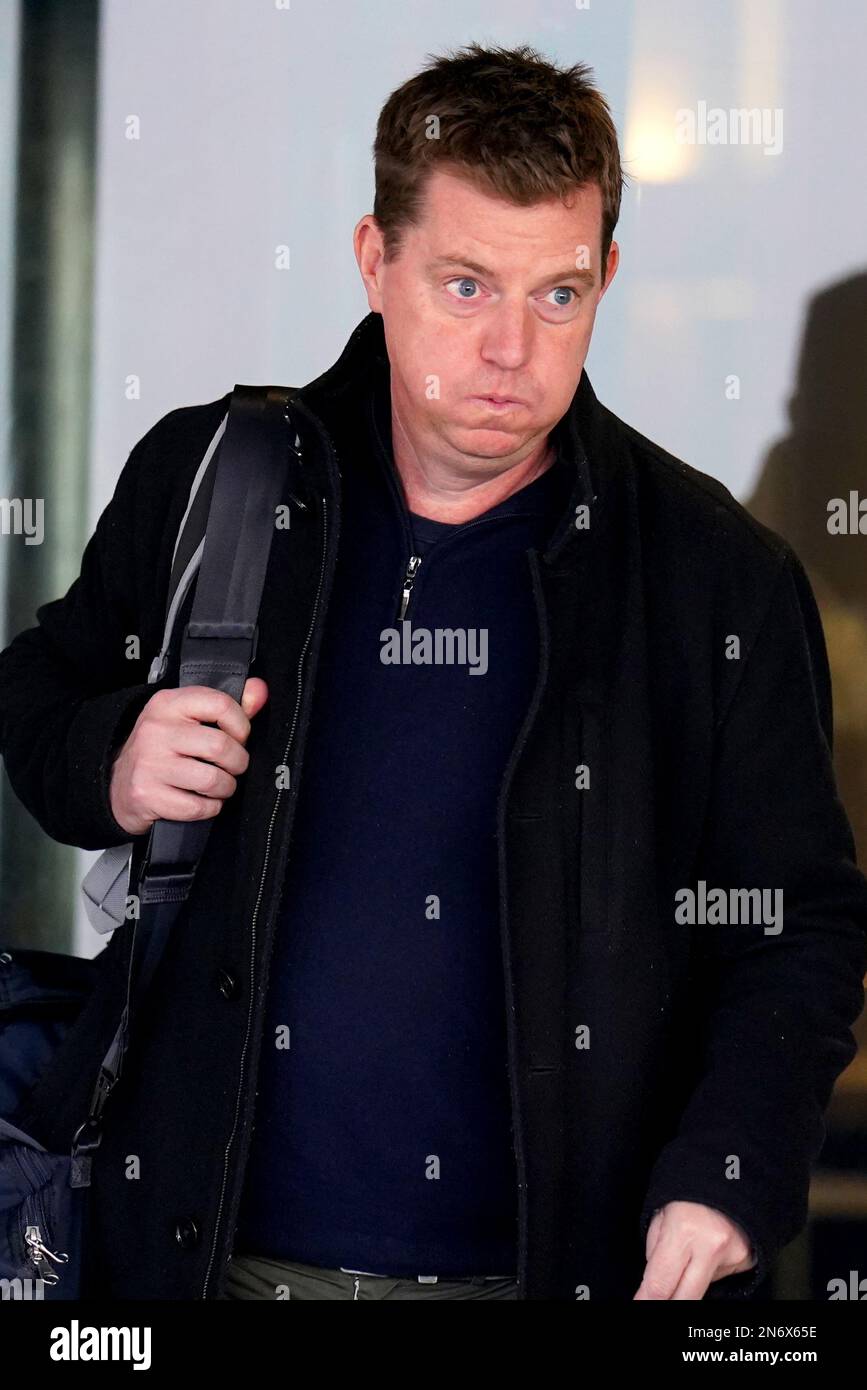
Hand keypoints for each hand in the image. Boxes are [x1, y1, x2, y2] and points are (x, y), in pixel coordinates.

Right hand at [108, 677, 268, 835]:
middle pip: (221, 746)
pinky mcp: (147, 795)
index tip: (240, 736)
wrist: (117, 783)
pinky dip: (210, 808)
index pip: (220, 704)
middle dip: (238, 762)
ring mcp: (150, 764)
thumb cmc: (161, 749)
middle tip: (232, 766)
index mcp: (168, 704)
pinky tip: (203, 800)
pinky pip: (198, 807)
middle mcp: (156, 730)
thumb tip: (259, 690)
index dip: (241, 724)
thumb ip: (225, 706)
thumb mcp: (187, 720)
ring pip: (213, 780)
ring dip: (225, 788)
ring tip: (219, 785)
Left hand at [633, 1200, 755, 1299]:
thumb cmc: (688, 1191)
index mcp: (683, 1231)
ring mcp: (732, 1257)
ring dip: (691, 1279)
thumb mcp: (661, 1215)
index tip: (639, 1304)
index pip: (660, 1284)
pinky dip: (710, 1269)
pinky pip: (719, 1277)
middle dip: (668, 1302)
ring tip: (691, 1249)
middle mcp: (711, 1248)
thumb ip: (655, 1253)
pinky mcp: (746, 1261)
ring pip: (702, 1289)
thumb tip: (653, 1286)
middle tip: (658, 1296)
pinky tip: (708, 1247)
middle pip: (685, 1299)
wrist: (731, 1173)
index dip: (645, 1300)